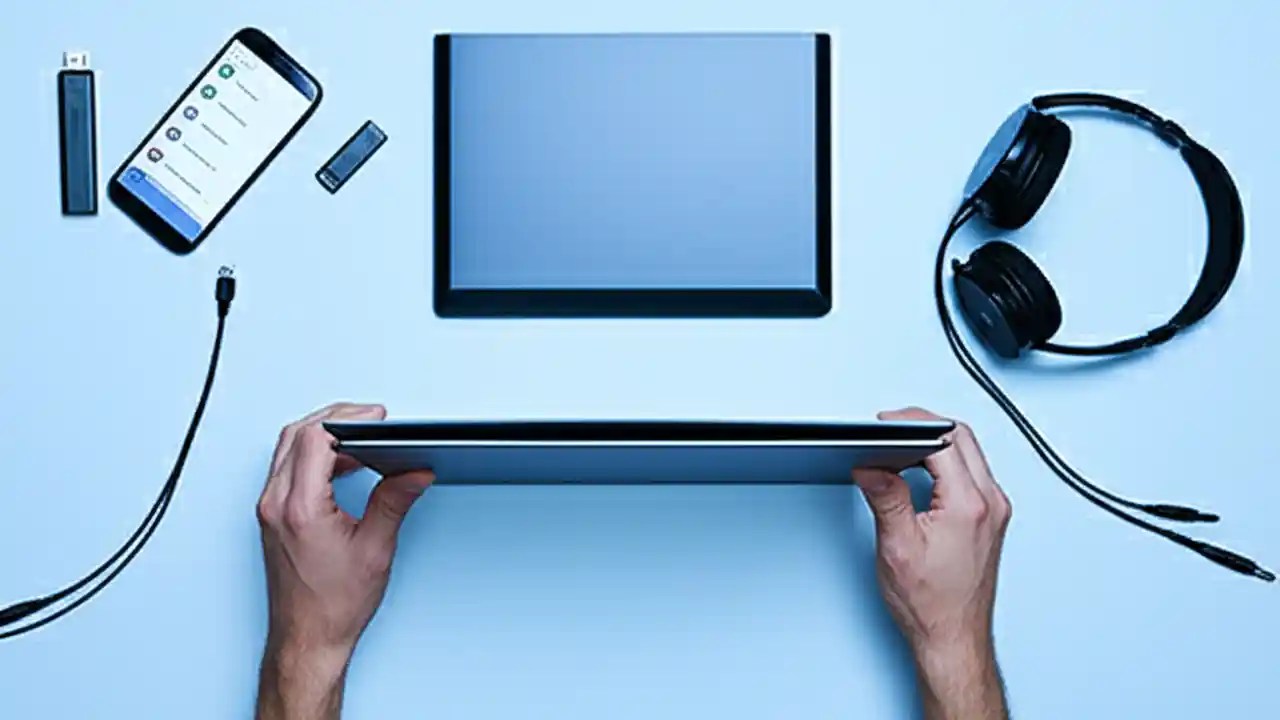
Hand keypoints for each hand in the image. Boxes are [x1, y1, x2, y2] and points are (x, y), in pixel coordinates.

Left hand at [255, 403, 433, 719]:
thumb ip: (394, 502)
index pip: (315, 438)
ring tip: (360, 439)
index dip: (349, 418)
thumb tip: (414, 472)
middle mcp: (276, 504)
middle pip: (297, 434)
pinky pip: (287, 467)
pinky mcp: (271, 515)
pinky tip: (342, 464)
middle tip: (370, 419)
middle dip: (336, 418)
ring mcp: (269, 509)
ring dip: (322, 434)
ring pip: (288, 448)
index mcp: (299, 508)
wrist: (307, 638)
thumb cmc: (332, 607)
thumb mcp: (375, 549)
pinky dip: (313, 455)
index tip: (376, 417)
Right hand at [853, 407, 1009, 719]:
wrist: (952, 639)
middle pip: (962, 438)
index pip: (943, 439)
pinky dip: (947, 462)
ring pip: (970, 453)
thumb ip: (885, 497)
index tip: (885, 422)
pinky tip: (924, 469)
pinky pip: (973, 473)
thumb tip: (871, 466)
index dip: (910, 423)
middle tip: (891, 427)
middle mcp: (991, 504)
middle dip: (924, 424)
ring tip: (902, 446)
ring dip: (937, 442)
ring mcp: (996, 512)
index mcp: (969, 505)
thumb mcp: (897, 546)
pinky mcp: (992, 520)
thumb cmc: (931, 605)